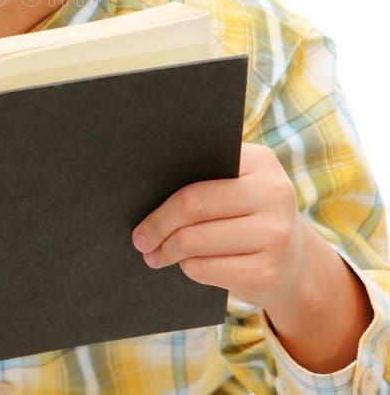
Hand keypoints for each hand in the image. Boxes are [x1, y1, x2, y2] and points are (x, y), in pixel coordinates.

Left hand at [131, 142, 304, 311]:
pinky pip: (205, 269)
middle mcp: (274, 194)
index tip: (137, 202)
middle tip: (140, 239)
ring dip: (167, 251)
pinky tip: (186, 265)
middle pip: (191, 207)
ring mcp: (275, 235)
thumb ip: (205, 176)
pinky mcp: (268, 273)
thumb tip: (144, 186)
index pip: (196, 175)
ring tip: (154, 254)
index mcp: (260, 162)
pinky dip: (188, 268)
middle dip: (157, 225)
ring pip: (194, 242)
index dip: (161, 195)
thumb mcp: (240, 185)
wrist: (298, 265)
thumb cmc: (250, 216)